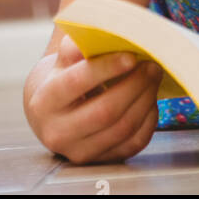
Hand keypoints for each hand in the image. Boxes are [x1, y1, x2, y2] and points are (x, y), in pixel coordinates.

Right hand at [25, 35, 163, 164]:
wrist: (53, 115)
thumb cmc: (63, 78)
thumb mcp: (63, 60)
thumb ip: (78, 46)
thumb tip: (105, 36)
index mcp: (45, 102)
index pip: (76, 82)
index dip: (106, 68)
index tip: (131, 56)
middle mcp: (57, 133)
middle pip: (105, 111)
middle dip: (135, 86)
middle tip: (152, 65)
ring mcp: (79, 152)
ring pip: (122, 129)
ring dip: (145, 100)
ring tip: (154, 78)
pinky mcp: (100, 161)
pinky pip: (132, 144)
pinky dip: (148, 121)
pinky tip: (150, 101)